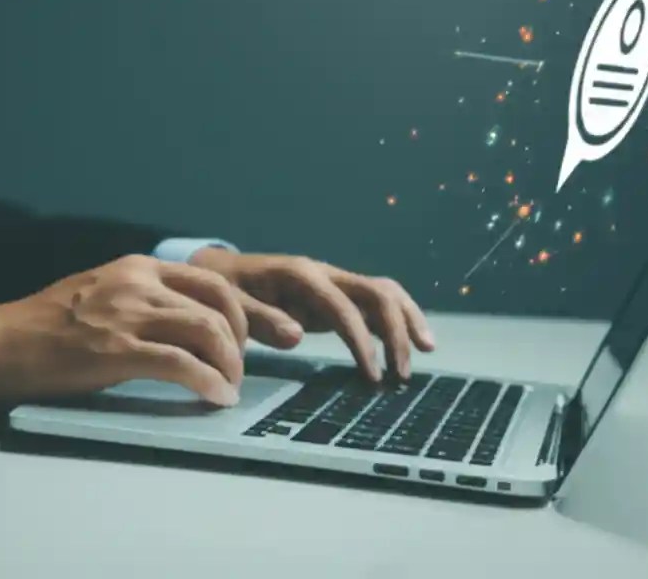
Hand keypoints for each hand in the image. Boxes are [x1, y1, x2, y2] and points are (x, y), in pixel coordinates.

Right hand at [0, 255, 248, 407]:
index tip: (241, 341)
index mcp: (138, 266)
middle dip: (240, 341)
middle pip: (219, 304)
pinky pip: (182, 364)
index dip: (239, 312)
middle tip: (237, 370)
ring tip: (228, 387)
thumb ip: (144, 298)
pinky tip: (214, 397)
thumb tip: (187, 324)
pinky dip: (207, 382)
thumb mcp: (103, 292)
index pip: (212, 279)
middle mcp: (139, 281)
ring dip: (229, 365)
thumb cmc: (45, 326)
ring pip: (208, 331)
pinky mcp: (117, 349)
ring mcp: (128, 313)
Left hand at [189, 249, 434, 380]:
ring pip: (384, 292)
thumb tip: (298, 336)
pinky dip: (397, 320)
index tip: (372, 376)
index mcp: (301, 276)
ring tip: (427, 350)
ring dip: (408, 319)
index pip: (344, 307)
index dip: (362, 341)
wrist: (220, 272)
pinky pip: (376, 302)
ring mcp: (334, 282)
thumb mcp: (233, 306)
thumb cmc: (225, 291)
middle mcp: (326, 274)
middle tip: (402, 374)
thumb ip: (261, 321)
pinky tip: (412, 343)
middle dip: (396, 331)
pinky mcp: (337, 295)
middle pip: (377, 293)